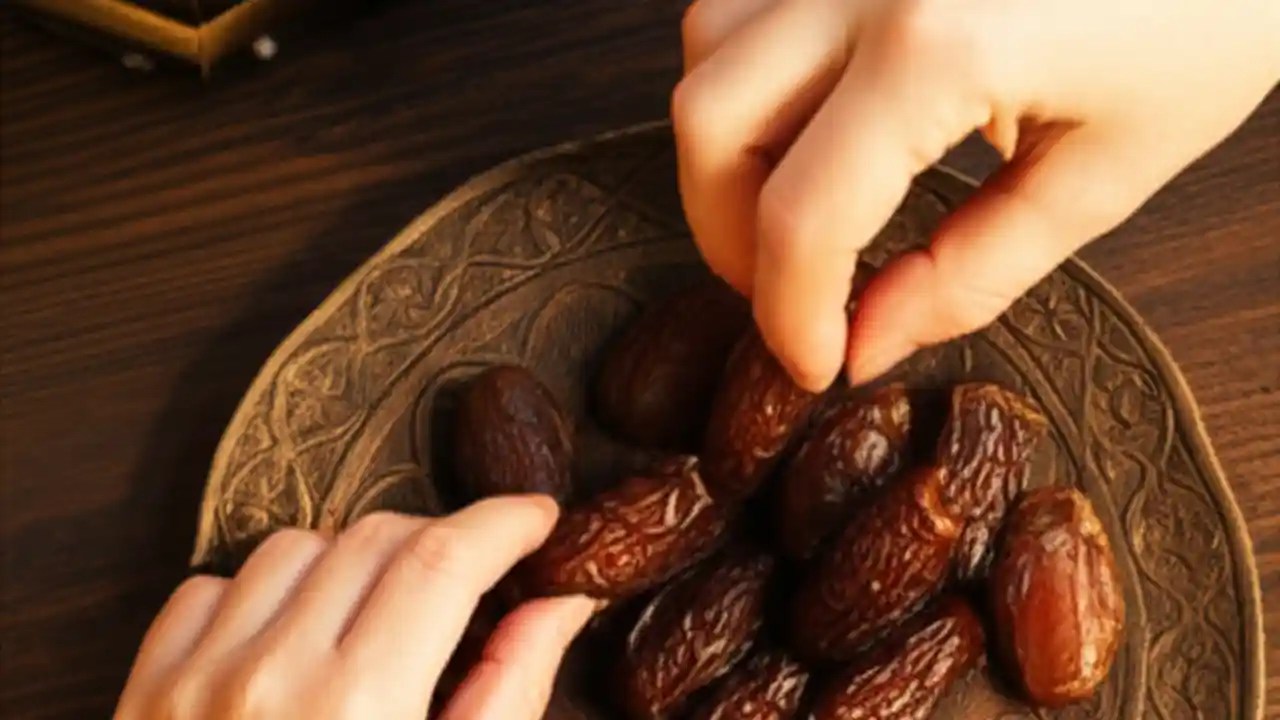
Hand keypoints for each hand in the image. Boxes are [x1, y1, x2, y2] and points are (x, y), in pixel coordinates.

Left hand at [115, 496, 592, 719]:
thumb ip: (508, 693)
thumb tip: (561, 604)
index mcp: (359, 709)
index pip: (443, 560)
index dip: (503, 523)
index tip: (535, 520)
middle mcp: (270, 678)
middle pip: (376, 538)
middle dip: (440, 541)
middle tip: (473, 579)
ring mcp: (196, 681)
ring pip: (296, 545)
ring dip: (353, 561)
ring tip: (381, 616)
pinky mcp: (145, 693)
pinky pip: (211, 587)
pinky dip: (266, 591)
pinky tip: (296, 638)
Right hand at [674, 0, 1279, 390]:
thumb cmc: (1212, 13)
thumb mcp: (1106, 172)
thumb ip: (968, 273)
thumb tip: (865, 341)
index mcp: (941, 43)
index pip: (801, 214)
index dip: (789, 312)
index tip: (815, 361)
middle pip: (711, 124)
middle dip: (729, 236)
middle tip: (794, 293)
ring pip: (706, 49)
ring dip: (730, 148)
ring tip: (799, 203)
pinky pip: (745, 0)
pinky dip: (749, 72)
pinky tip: (810, 115)